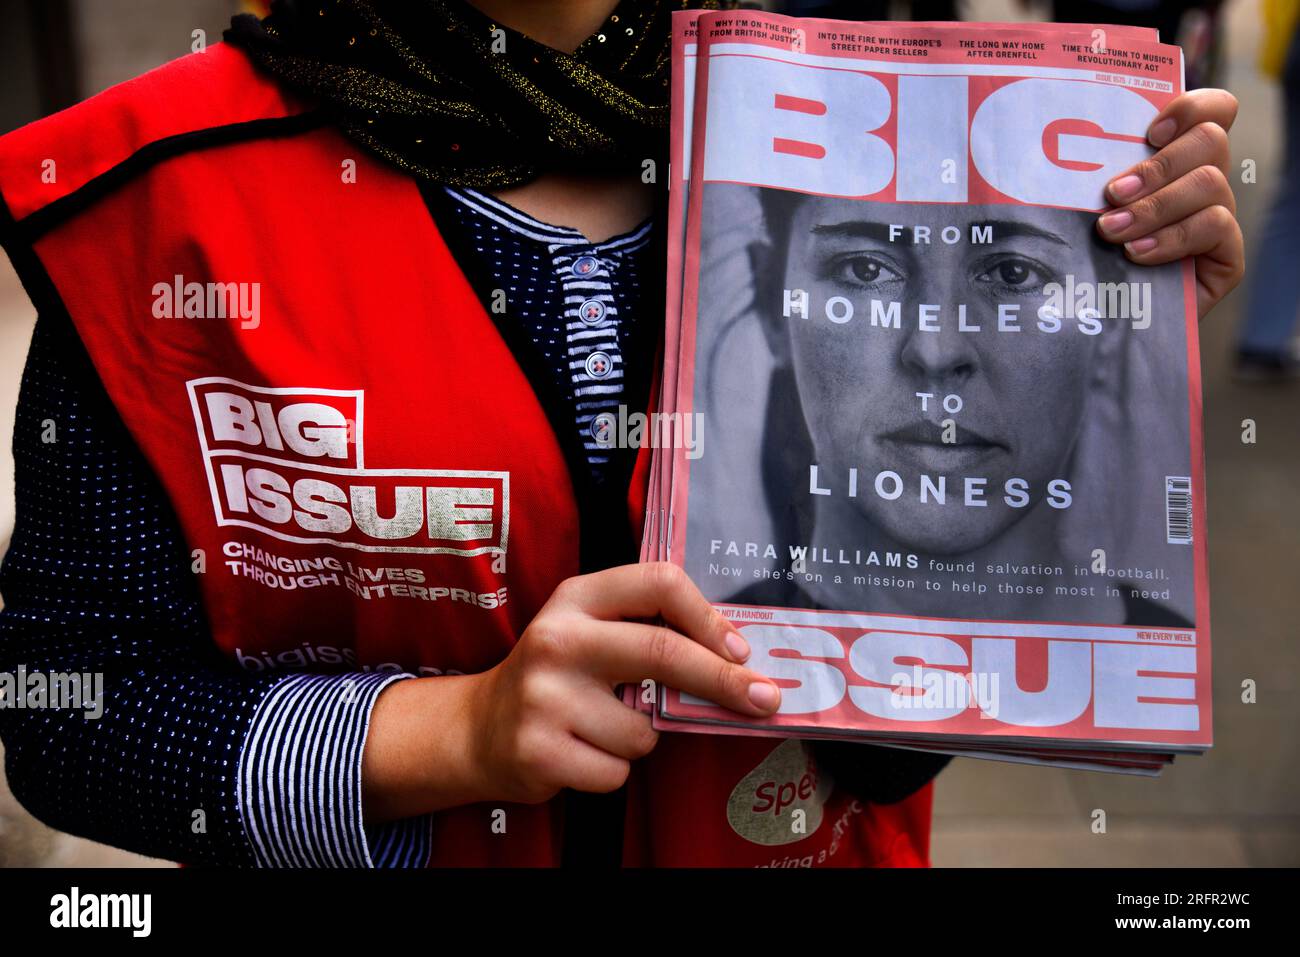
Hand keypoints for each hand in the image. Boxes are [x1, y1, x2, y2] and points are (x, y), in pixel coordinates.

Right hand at [464, 562, 780, 804]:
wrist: (478, 727)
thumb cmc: (556, 675)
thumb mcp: (589, 629)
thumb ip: (646, 630)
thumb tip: (736, 659)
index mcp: (576, 597)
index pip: (658, 584)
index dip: (708, 616)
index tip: (740, 649)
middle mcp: (558, 639)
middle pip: (663, 653)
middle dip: (724, 680)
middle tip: (765, 699)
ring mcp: (545, 697)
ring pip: (644, 730)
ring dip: (640, 739)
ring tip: (599, 726)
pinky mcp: (541, 750)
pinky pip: (617, 771)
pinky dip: (611, 769)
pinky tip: (580, 751)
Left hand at [1095, 88, 1244, 318]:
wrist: (1098, 324)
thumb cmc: (1084, 258)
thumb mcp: (1081, 209)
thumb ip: (1084, 175)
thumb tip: (1048, 146)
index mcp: (1175, 160)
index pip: (1211, 111)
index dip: (1191, 108)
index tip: (1149, 132)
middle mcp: (1203, 183)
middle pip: (1211, 140)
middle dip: (1157, 166)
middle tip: (1112, 194)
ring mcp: (1218, 218)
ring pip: (1210, 183)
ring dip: (1155, 205)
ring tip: (1112, 232)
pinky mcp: (1226, 257)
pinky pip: (1215, 226)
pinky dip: (1172, 237)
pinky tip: (1137, 253)